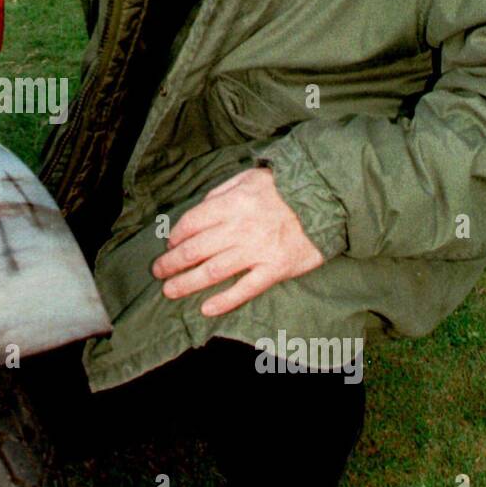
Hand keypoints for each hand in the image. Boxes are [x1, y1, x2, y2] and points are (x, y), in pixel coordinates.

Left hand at [151, 168, 325, 317]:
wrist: (328, 200)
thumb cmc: (285, 188)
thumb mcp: (249, 177)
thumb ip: (221, 192)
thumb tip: (198, 210)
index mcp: (231, 204)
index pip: (192, 223)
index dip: (176, 236)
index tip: (169, 245)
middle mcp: (240, 228)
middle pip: (196, 249)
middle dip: (172, 263)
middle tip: (158, 271)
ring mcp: (258, 251)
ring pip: (214, 271)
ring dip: (187, 283)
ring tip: (170, 291)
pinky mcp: (276, 269)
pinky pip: (246, 289)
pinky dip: (225, 300)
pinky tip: (207, 309)